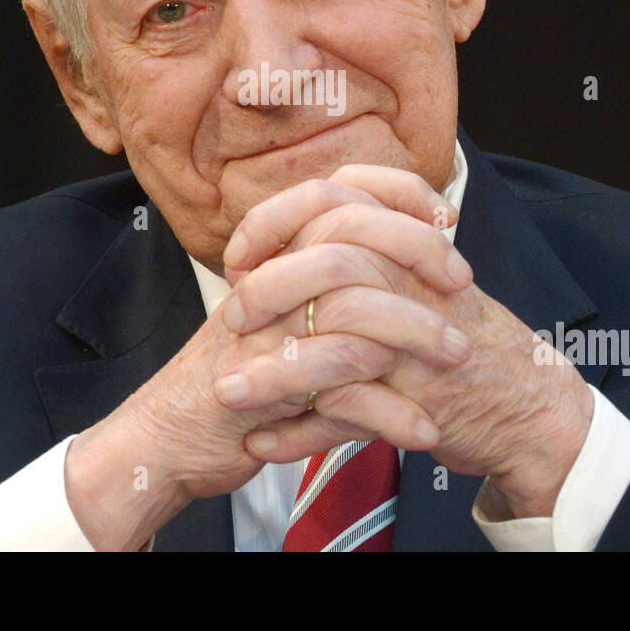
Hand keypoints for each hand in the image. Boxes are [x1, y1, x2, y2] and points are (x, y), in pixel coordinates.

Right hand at [62, 181, 471, 548]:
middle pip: (350, 238)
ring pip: (351, 313)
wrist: (167, 438)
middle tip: (462, 284)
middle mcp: (265, 283)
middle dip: (417, 254)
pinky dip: (388, 414)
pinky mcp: (258, 390)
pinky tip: (423, 431)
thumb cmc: (239, 376)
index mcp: (273, 256)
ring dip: (414, 333)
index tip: (446, 219)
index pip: (338, 193)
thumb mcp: (282, 315)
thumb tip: (397, 254)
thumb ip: (326, 281)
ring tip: (458, 357)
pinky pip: (337, 392)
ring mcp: (261, 334)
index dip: (398, 197)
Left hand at [219, 164, 594, 517]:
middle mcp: (414, 280)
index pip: (332, 197)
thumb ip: (362, 241)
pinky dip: (299, 435)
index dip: (273, 220)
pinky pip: (348, 414)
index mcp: (405, 240)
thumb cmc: (458, 334)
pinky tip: (262, 444)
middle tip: (232, 320)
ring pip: (335, 344)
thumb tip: (285, 233)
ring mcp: (418, 341)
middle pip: (330, 259)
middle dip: (268, 289)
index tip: (239, 256)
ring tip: (226, 394)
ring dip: (272, 374)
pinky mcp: (420, 401)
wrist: (528, 403)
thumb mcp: (417, 271)